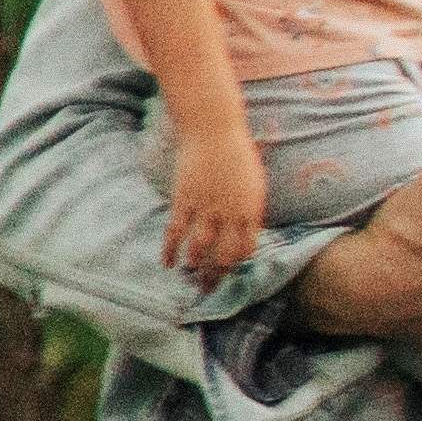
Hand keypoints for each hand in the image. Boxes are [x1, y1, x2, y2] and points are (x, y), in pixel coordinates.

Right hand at [160, 106, 270, 280]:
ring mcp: (206, 208)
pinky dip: (170, 249)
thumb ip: (250, 207)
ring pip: (199, 247)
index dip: (238, 262)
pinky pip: (176, 232)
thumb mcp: (254, 182)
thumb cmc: (238, 154)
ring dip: (195, 267)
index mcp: (251, 209)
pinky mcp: (183, 201)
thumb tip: (247, 228)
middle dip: (217, 274)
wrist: (213, 131)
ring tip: (192, 279)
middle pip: (223, 254)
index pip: (246, 247)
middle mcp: (230, 213)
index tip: (232, 269)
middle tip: (210, 289)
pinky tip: (167, 263)